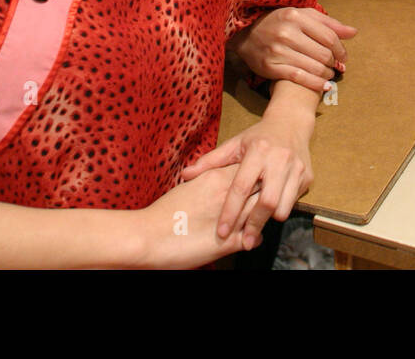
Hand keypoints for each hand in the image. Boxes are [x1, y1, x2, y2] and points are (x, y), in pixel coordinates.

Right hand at [136, 165, 263, 268]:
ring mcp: (231, 218)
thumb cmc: (164, 212)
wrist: (147, 235)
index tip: (256, 180)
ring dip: (263, 217)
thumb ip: (207, 181)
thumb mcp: (190, 187)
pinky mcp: (229, 242)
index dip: (255, 175)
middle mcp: (228, 195)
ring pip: (263, 213)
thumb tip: (215, 180)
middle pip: (262, 188)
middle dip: (267, 193)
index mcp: (217, 178)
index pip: (248, 171)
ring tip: (260, 220)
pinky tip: (252, 239)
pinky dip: (256, 238)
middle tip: (265, 199)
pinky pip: (255, 238)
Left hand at [181, 115, 312, 249]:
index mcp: (258, 150)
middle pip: (267, 202)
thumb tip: (184, 175)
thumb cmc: (258, 137)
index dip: (230, 211)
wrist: (291, 122)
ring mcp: (296, 168)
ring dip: (269, 219)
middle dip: (254, 224)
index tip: (222, 231)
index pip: (241, 186)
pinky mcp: (307, 177)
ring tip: (257, 226)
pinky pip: (293, 202)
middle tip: (245, 242)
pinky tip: (270, 211)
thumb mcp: (234, 144)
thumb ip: (210, 161)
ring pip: (283, 206)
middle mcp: (279, 159)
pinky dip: (281, 210)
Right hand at [232, 7, 356, 93]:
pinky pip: (300, 78)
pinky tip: (324, 85)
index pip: (329, 37)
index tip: (343, 56)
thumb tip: (353, 32)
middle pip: (323, 54)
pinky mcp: (271, 67)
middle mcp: (286, 33)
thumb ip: (328, 23)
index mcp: (296, 17)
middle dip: (334, 63)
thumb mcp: (301, 15)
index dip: (341, 49)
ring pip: (314, 67)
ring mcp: (278, 51)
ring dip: (327, 74)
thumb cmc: (278, 23)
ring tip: (328, 74)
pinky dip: (316, 84)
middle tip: (335, 66)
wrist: (246, 34)